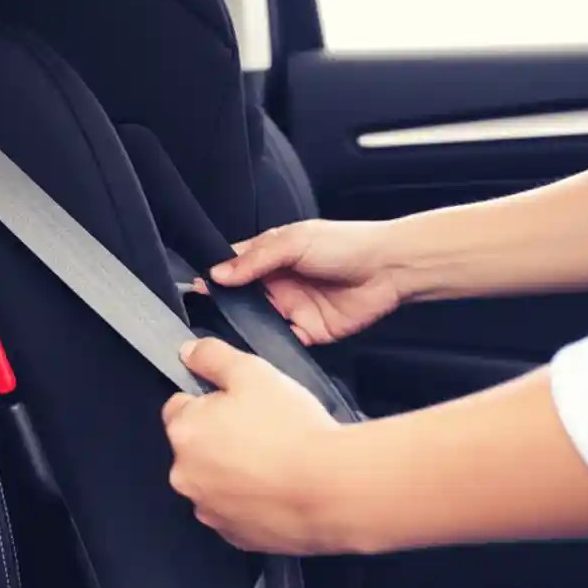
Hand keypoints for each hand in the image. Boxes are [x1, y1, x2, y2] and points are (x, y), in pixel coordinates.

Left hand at [162, 338, 345, 554]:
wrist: (332, 489)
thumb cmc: (292, 430)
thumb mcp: (252, 371)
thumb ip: (212, 356)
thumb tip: (188, 352)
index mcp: (184, 432)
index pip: (180, 407)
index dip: (211, 400)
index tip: (238, 404)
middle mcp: (186, 475)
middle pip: (196, 447)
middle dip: (221, 437)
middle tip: (262, 429)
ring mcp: (209, 510)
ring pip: (216, 481)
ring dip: (236, 471)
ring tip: (276, 460)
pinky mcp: (235, 536)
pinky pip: (237, 511)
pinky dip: (252, 500)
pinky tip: (279, 487)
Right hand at [208, 220, 405, 344]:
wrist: (389, 268)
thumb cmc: (346, 244)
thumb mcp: (294, 241)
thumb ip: (256, 259)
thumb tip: (218, 274)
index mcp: (271, 256)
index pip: (234, 266)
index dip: (215, 277)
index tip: (198, 287)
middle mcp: (278, 283)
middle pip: (241, 298)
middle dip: (226, 306)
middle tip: (207, 313)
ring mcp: (292, 308)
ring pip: (258, 322)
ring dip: (245, 327)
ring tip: (230, 330)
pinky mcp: (308, 331)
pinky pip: (283, 342)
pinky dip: (270, 345)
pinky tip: (260, 343)